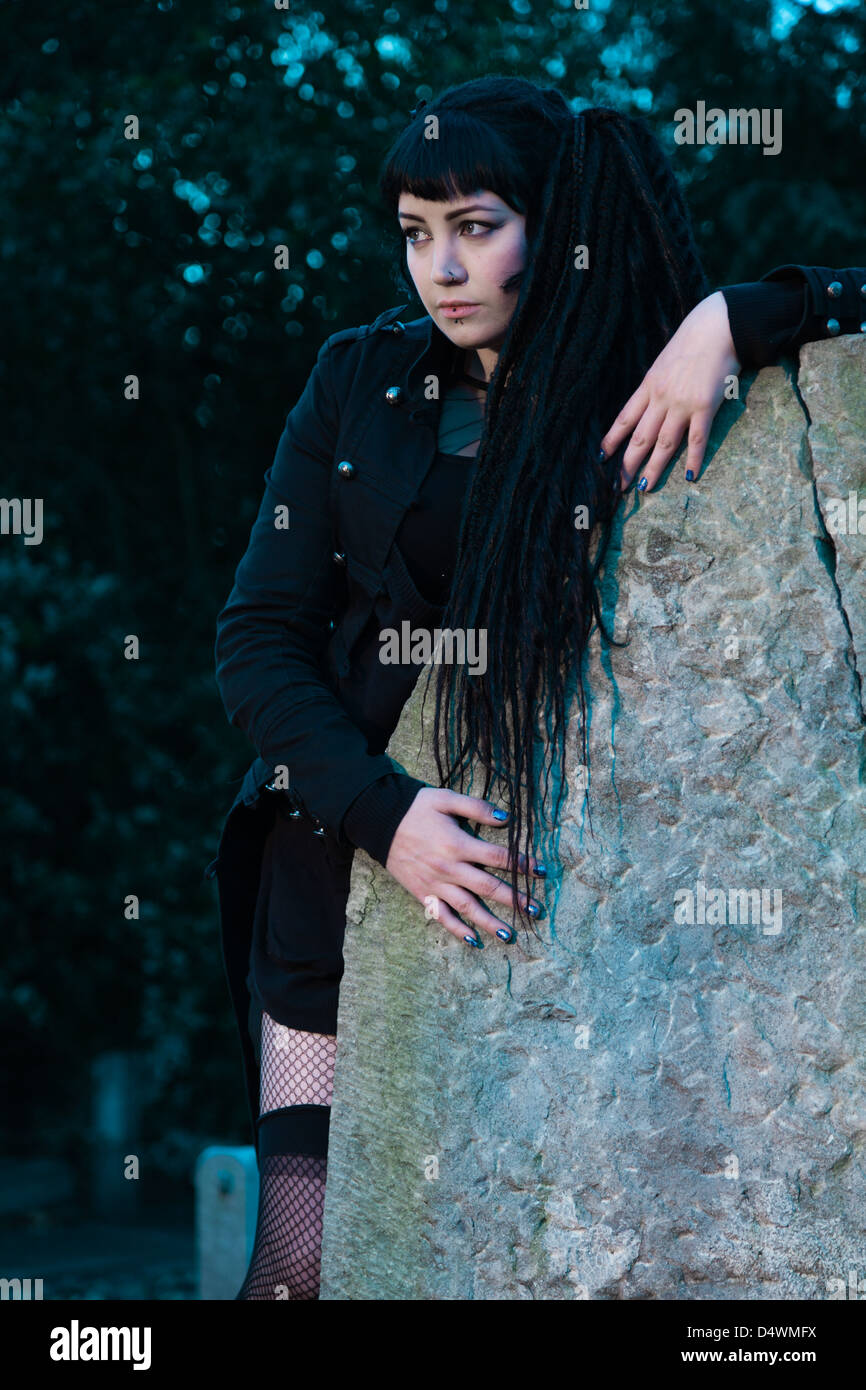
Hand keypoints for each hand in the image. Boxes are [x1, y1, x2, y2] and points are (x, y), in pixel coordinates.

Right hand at [384, 787, 544, 947]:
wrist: (379, 821)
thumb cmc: (415, 807)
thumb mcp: (445, 798)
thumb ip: (476, 807)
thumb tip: (506, 817)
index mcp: (458, 844)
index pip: (499, 857)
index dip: (522, 864)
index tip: (542, 871)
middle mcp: (449, 868)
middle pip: (488, 887)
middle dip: (514, 899)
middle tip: (536, 910)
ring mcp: (436, 884)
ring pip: (468, 907)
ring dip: (490, 923)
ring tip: (510, 935)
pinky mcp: (423, 893)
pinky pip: (443, 916)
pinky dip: (458, 930)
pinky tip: (474, 941)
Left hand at [602, 290, 741, 492]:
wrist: (717, 326)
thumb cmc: (693, 341)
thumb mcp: (664, 362)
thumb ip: (657, 383)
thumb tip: (651, 402)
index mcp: (648, 386)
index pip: (624, 418)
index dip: (612, 440)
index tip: (602, 457)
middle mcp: (660, 398)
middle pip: (640, 437)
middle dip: (628, 464)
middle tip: (620, 486)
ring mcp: (682, 404)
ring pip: (664, 443)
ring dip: (654, 467)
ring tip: (645, 486)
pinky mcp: (704, 407)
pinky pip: (697, 439)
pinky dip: (694, 459)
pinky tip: (690, 476)